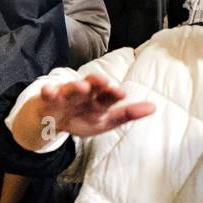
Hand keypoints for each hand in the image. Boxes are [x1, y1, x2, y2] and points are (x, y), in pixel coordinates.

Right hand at [36, 73, 155, 138]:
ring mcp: (65, 95)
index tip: (122, 94)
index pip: (107, 95)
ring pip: (71, 89)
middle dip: (97, 83)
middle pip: (91, 86)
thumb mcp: (106, 120)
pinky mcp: (49, 99)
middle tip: (105, 82)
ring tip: (82, 86)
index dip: (113, 94)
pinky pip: (47, 94)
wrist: (53, 119)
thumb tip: (154, 107)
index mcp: (98, 99)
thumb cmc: (82, 117)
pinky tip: (48, 91)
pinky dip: (48, 92)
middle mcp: (83, 93)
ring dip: (76, 87)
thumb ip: (128, 114)